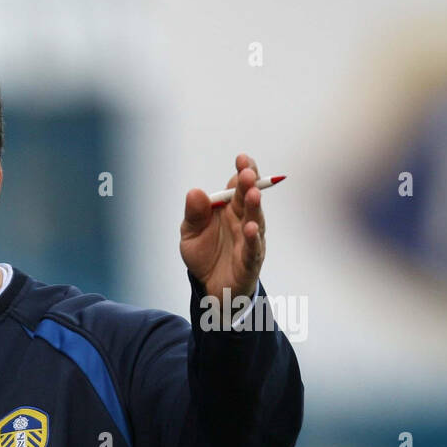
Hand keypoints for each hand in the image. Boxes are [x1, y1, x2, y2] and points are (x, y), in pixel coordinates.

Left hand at [180, 153, 265, 301]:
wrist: (208, 286)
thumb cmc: (204, 255)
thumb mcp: (190, 233)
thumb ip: (194, 214)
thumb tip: (195, 192)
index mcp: (230, 210)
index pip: (239, 186)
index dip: (243, 172)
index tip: (242, 159)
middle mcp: (243, 221)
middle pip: (249, 200)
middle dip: (250, 185)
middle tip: (248, 173)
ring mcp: (249, 240)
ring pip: (255, 221)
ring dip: (254, 208)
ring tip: (253, 194)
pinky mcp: (250, 261)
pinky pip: (253, 249)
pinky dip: (253, 239)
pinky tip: (251, 228)